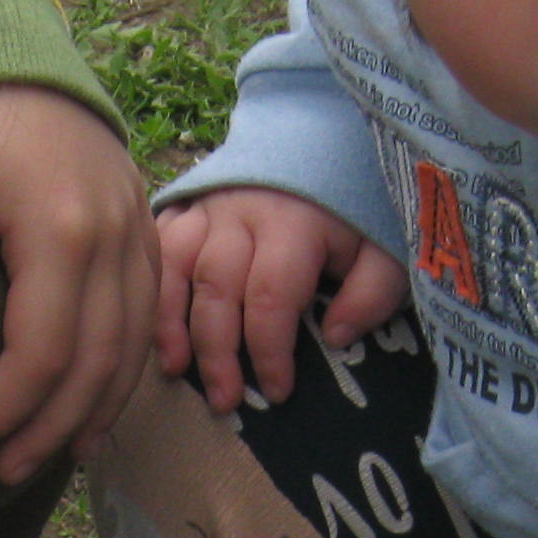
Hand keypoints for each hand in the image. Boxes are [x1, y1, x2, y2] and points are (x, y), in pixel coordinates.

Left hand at [0, 83, 156, 482]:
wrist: (9, 49)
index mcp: (61, 226)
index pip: (41, 353)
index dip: (1, 410)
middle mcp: (116, 235)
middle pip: (95, 364)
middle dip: (48, 428)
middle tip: (0, 472)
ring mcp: (139, 231)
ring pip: (133, 349)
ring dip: (94, 411)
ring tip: (49, 457)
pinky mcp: (143, 229)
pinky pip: (148, 319)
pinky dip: (124, 371)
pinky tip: (93, 407)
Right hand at [153, 186, 409, 414]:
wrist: (321, 136)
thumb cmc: (353, 204)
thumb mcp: (384, 246)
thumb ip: (373, 291)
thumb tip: (336, 336)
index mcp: (293, 223)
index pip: (271, 297)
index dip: (270, 352)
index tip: (277, 392)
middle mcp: (240, 213)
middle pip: (217, 290)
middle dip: (218, 353)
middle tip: (224, 400)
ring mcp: (207, 207)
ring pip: (176, 267)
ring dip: (171, 323)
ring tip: (175, 370)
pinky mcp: (186, 204)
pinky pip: (156, 246)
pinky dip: (152, 288)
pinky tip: (153, 327)